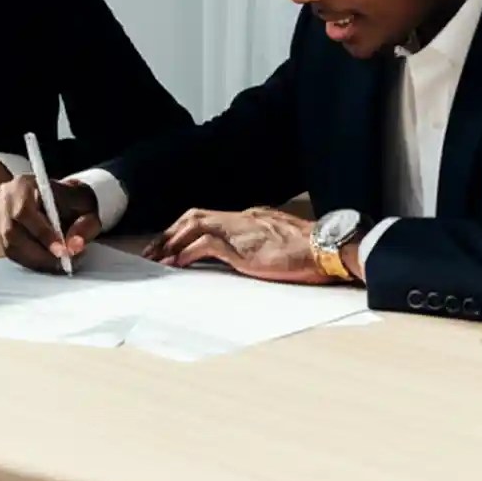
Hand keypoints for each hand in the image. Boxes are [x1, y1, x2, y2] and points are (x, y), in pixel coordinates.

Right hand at [0, 175, 101, 273]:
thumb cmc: (72, 202)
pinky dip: (30, 261)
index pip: (24, 211)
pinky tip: (46, 262)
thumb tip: (75, 246)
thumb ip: (84, 226)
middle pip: (13, 232)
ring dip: (36, 259)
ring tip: (57, 263)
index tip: (61, 250)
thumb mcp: (86, 208)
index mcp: (23, 185)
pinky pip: (10, 252)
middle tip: (62, 262)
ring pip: (11, 245)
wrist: (61, 201)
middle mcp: (5, 199)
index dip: (42, 233)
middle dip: (40, 252)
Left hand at [143, 207, 335, 284]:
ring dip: (171, 242)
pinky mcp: (243, 246)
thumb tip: (248, 255)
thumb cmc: (311, 252)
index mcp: (250, 217)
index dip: (184, 231)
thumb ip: (260, 245)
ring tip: (156, 259)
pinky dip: (187, 252)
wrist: (329, 248)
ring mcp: (241, 229)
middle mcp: (242, 218)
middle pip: (194, 216)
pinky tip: (176, 264)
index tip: (169, 245)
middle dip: (169, 233)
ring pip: (194, 226)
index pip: (208, 218)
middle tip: (152, 251)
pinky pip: (205, 245)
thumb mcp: (279, 245)